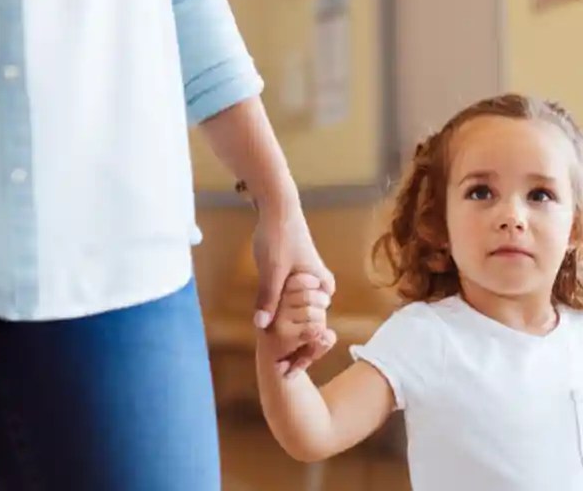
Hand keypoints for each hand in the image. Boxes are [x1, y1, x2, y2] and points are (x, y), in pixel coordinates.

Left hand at [252, 204, 335, 373]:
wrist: (279, 208)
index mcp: (321, 286)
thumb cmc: (278, 236)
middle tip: (285, 375)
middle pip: (310, 326)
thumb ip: (267, 298)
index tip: (291, 374)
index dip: (305, 354)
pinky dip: (284, 321)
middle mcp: (320, 287)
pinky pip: (292, 307)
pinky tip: (271, 336)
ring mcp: (309, 284)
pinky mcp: (297, 280)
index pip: (316, 329)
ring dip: (291, 337)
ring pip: (301, 317)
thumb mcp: (272, 270)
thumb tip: (261, 326)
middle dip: (298, 350)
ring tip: (280, 364)